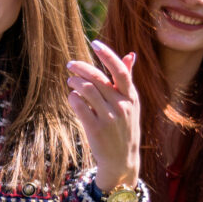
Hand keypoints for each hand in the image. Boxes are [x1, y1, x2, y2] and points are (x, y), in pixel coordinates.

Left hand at [66, 40, 141, 193]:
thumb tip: (130, 54)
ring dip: (74, 82)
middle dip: (80, 68)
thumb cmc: (125, 127)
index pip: (120, 70)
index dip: (107, 55)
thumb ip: (128, 79)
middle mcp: (122, 106)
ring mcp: (109, 118)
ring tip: (71, 82)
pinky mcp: (96, 128)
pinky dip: (73, 98)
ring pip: (86, 90)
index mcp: (131, 97)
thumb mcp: (131, 104)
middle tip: (70, 65)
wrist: (122, 159)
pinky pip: (79, 105)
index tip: (94, 43)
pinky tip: (73, 98)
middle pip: (97, 78)